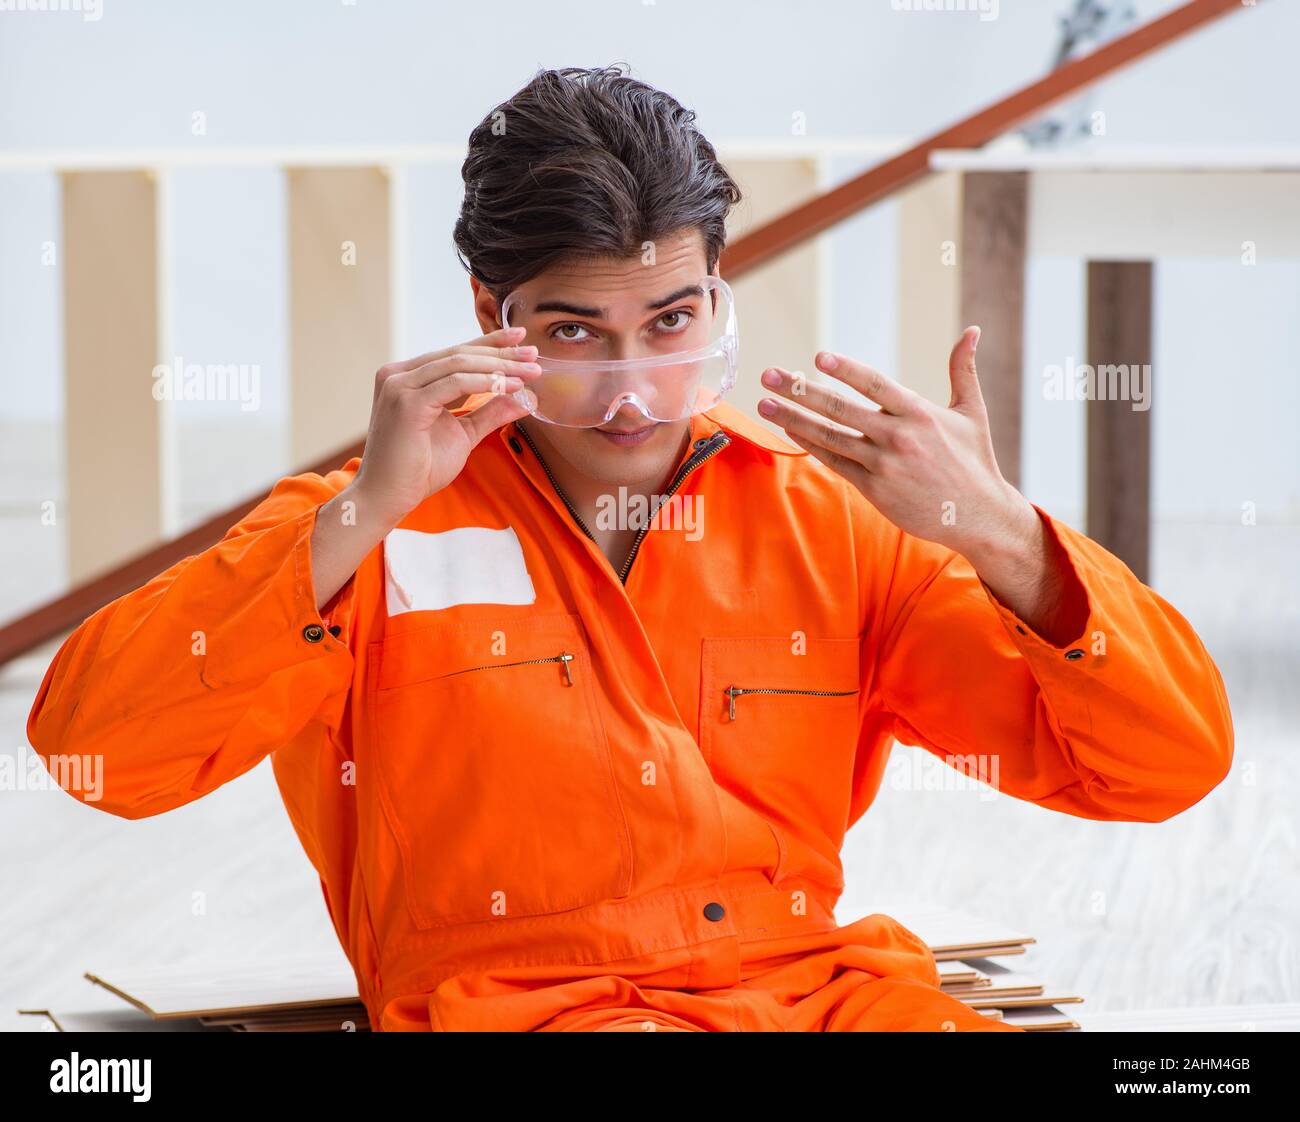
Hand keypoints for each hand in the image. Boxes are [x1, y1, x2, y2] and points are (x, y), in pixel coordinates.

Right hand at [350, 326, 541, 525]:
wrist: (388, 497)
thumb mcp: (463, 434)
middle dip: (501, 352)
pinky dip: (485, 382)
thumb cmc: (419, 468)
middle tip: (534, 353)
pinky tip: (510, 385)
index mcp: (408, 377)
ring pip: (459, 364)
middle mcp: (399, 375)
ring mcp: (399, 386)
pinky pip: (454, 384)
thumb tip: (526, 398)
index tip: (521, 339)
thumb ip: (490, 413)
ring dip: (499, 366)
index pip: (455, 353)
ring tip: (530, 371)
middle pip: (459, 354)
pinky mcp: (407, 403)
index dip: (490, 343)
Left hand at [756, 327, 1037, 566]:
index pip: (875, 385)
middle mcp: (898, 437)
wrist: (977, 515)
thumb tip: (973, 330)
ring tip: (764, 404)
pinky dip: (810, 446)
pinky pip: (835, 462)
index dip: (847, 370)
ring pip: (830, 437)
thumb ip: (963, 369)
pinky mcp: (874, 489)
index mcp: (920, 412)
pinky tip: (790, 430)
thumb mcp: (972, 411)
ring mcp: (883, 465)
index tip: (818, 357)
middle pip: (840, 409)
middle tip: (768, 376)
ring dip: (793, 419)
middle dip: (799, 391)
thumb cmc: (974, 460)